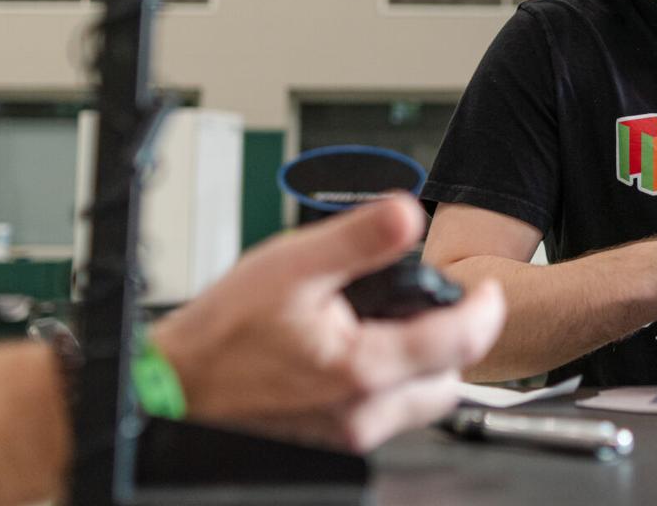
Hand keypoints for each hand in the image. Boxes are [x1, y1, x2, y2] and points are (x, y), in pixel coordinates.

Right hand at [152, 194, 505, 452]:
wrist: (171, 387)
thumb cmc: (221, 334)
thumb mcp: (291, 264)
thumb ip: (359, 238)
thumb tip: (408, 213)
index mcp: (363, 367)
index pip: (462, 341)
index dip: (485, 307)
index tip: (485, 287)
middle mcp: (363, 412)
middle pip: (450, 379)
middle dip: (455, 338)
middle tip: (440, 302)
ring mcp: (348, 434)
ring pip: (421, 402)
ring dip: (425, 364)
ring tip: (399, 323)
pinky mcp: (333, 443)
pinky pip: (386, 415)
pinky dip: (392, 384)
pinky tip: (364, 352)